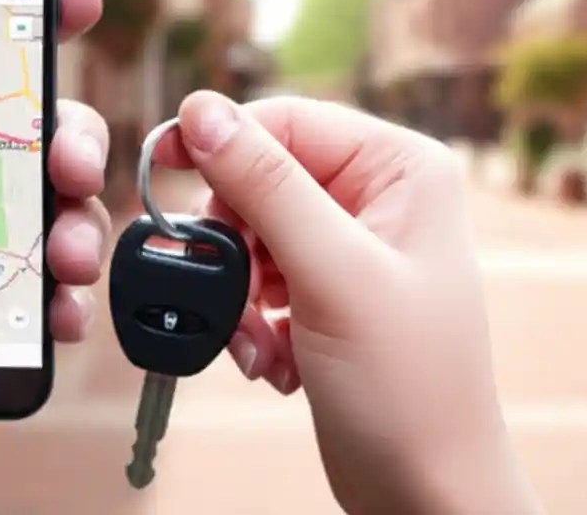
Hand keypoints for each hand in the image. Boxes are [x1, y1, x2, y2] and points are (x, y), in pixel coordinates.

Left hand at [0, 0, 110, 514]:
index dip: (16, 28)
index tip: (68, 0)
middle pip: (26, 139)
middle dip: (72, 129)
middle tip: (69, 155)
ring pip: (56, 216)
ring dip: (84, 217)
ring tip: (66, 250)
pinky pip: (52, 304)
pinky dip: (73, 300)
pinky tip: (57, 310)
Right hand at [155, 92, 539, 514]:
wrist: (425, 496)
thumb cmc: (409, 390)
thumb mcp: (332, 276)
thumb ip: (266, 187)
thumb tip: (203, 111)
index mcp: (402, 169)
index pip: (288, 122)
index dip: (222, 143)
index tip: (160, 167)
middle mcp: (381, 198)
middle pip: (262, 180)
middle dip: (235, 243)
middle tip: (236, 293)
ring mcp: (353, 250)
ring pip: (253, 236)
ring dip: (240, 294)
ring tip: (262, 345)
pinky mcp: (329, 297)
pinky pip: (260, 282)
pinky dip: (252, 322)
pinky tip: (276, 362)